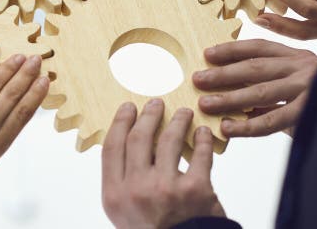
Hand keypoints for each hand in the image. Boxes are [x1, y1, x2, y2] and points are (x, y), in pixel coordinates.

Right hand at [102, 100, 225, 228]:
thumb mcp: (124, 213)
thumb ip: (123, 181)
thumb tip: (131, 142)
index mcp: (114, 195)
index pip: (112, 147)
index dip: (120, 122)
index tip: (128, 108)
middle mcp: (136, 189)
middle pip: (139, 138)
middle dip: (148, 116)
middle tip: (156, 103)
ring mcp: (166, 188)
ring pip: (169, 140)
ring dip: (177, 122)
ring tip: (184, 114)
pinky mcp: (196, 190)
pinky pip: (199, 154)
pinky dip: (203, 139)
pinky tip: (204, 132)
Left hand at [194, 41, 316, 136]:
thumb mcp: (297, 86)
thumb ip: (270, 84)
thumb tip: (228, 88)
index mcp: (298, 56)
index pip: (259, 48)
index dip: (232, 50)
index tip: (207, 54)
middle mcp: (303, 66)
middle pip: (255, 68)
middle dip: (223, 74)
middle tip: (198, 79)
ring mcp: (307, 88)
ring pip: (260, 92)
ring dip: (229, 99)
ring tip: (205, 104)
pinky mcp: (309, 112)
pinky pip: (271, 120)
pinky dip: (247, 125)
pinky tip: (228, 128)